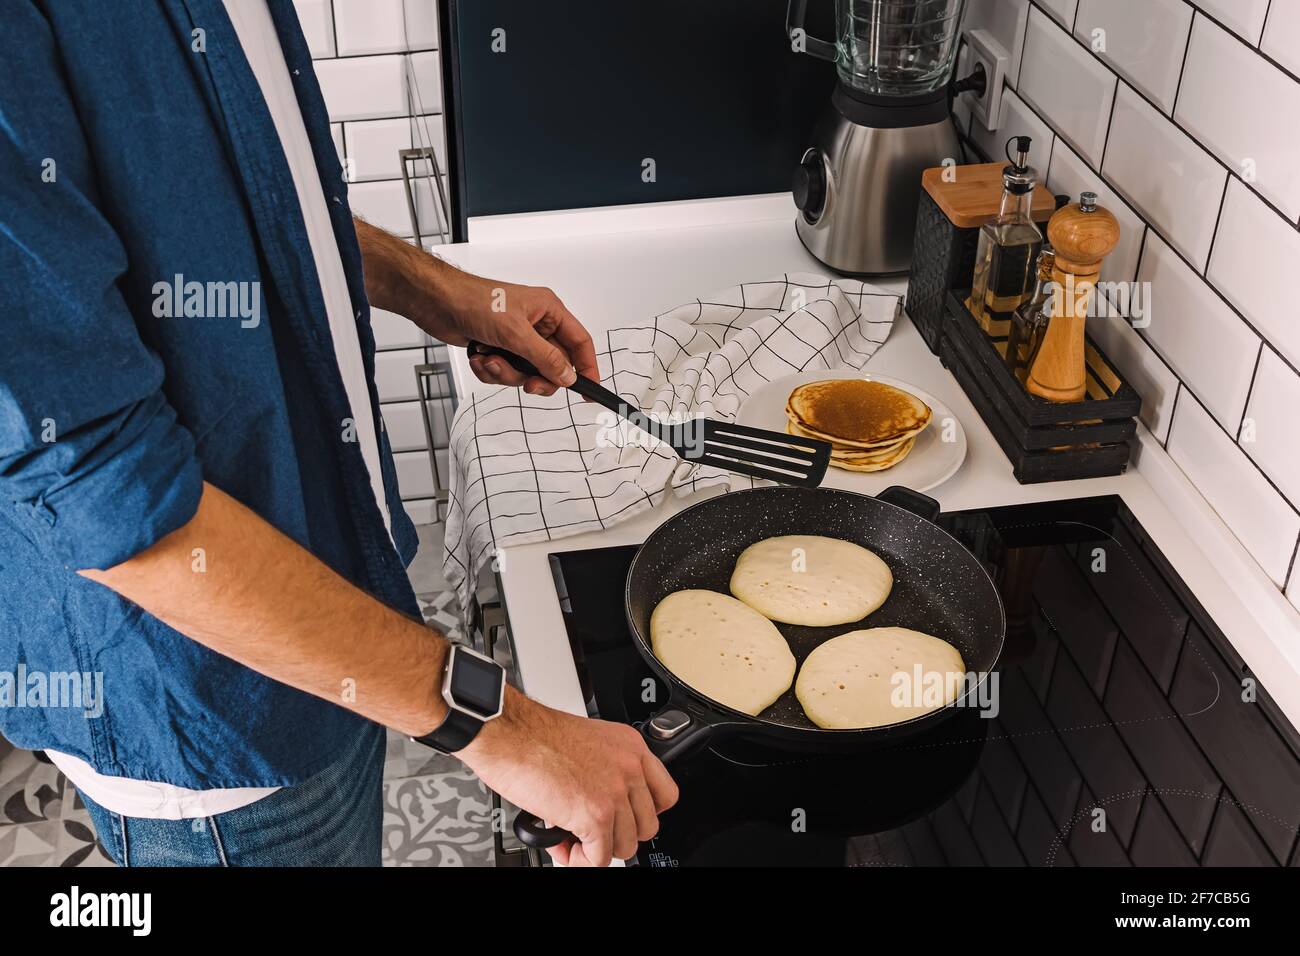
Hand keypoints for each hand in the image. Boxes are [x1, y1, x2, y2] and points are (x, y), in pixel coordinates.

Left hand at [444, 274, 597, 396]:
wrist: (437, 302)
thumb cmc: (475, 301)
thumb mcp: (515, 333)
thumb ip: (545, 358)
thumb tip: (568, 376)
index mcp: (549, 311)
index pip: (579, 342)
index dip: (587, 366)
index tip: (588, 390)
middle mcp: (536, 325)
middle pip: (552, 365)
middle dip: (535, 376)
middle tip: (528, 385)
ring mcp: (517, 339)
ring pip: (526, 373)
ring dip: (506, 373)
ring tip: (490, 360)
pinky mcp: (499, 349)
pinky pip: (505, 373)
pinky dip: (491, 371)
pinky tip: (479, 357)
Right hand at [458, 687, 678, 865]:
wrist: (510, 733)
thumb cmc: (534, 734)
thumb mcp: (589, 740)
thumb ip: (606, 768)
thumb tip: (606, 800)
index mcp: (630, 747)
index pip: (665, 794)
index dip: (643, 813)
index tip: (626, 817)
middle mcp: (629, 768)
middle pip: (648, 826)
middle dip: (618, 834)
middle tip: (592, 830)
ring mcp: (614, 793)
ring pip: (625, 846)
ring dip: (597, 848)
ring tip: (572, 836)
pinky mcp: (595, 816)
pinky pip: (600, 859)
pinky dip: (579, 860)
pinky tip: (562, 844)